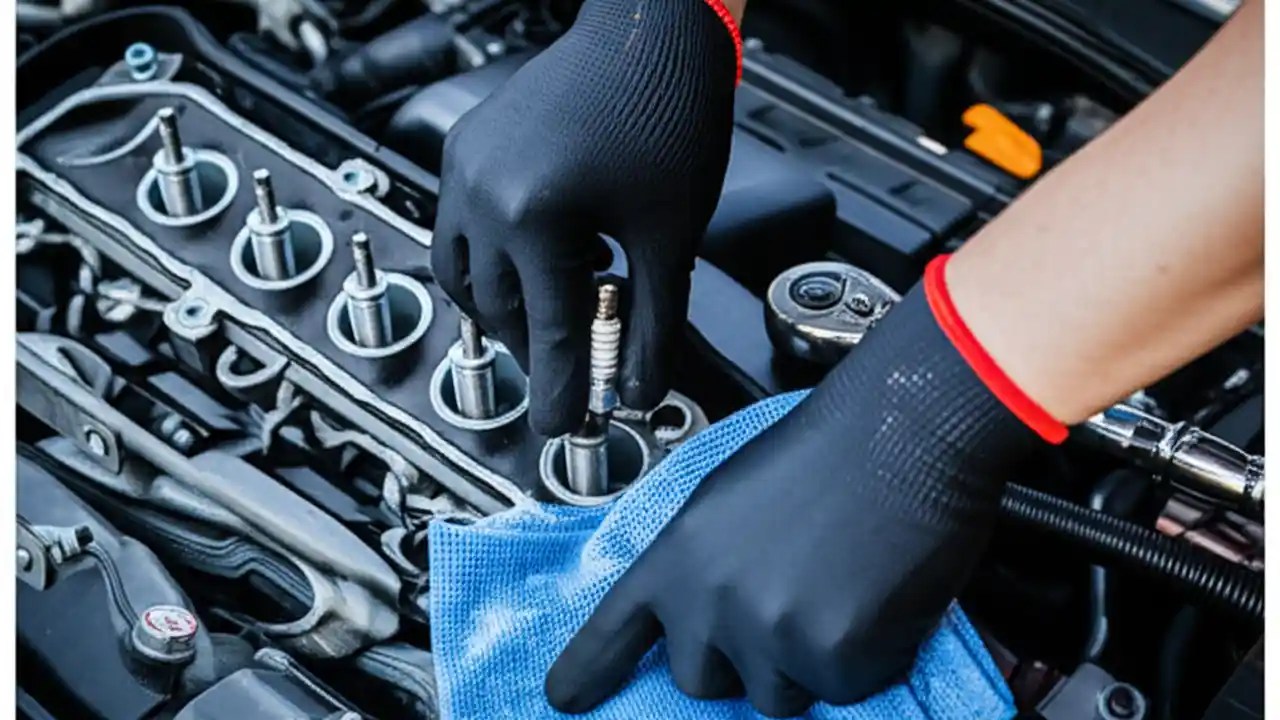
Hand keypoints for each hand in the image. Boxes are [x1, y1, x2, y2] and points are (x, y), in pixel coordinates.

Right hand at [431, 0, 739, 434]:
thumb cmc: (666, 113)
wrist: (651, 31)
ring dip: (506, 307)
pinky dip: (494, 260)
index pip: (545, 331)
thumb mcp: (670, 236)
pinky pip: (458, 228)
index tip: (562, 425)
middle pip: (500, 310)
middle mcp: (483, 192)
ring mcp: (465, 167)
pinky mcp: (464, 148)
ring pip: (465, 275)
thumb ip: (655, 325)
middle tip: (578, 363)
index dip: (559, 387)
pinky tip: (542, 258)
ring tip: (557, 313)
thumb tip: (643, 388)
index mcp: (534, 216)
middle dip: (538, 345)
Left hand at [544, 282, 1043, 716]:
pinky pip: (844, 689)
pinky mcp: (834, 658)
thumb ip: (710, 564)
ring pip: (776, 695)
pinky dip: (866, 657)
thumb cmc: (833, 451)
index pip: (617, 627)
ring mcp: (770, 634)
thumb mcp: (735, 498)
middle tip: (790, 600)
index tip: (565, 699)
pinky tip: (876, 597)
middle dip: (741, 659)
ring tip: (838, 587)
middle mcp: (710, 600)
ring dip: (806, 661)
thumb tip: (717, 621)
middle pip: (701, 680)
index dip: (589, 670)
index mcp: (680, 553)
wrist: (905, 430)